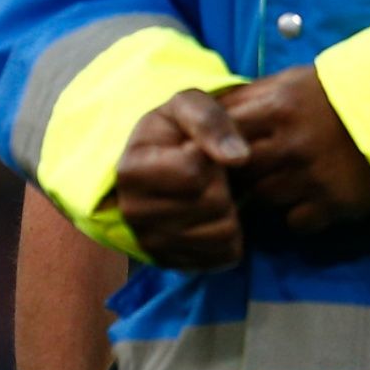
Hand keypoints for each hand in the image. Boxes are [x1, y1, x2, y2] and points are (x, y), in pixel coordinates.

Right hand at [112, 88, 248, 270]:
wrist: (152, 166)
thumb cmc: (170, 132)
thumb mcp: (185, 106)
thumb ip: (210, 121)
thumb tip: (239, 158)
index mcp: (131, 171)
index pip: (194, 172)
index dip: (208, 155)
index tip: (194, 149)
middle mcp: (134, 213)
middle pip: (214, 204)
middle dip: (222, 183)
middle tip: (206, 173)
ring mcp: (151, 243)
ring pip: (224, 234)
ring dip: (229, 210)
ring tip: (207, 194)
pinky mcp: (174, 263)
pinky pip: (226, 256)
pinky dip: (231, 236)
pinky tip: (212, 217)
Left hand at [221, 66, 369, 235]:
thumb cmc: (340, 94)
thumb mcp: (293, 81)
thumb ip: (251, 96)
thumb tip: (207, 108)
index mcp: (277, 106)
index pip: (221, 130)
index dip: (214, 141)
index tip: (216, 148)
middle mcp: (291, 143)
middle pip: (237, 171)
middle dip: (236, 173)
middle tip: (243, 172)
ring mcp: (313, 176)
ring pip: (262, 198)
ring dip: (265, 193)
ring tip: (280, 181)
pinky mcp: (336, 204)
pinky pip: (294, 222)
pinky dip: (296, 214)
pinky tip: (307, 199)